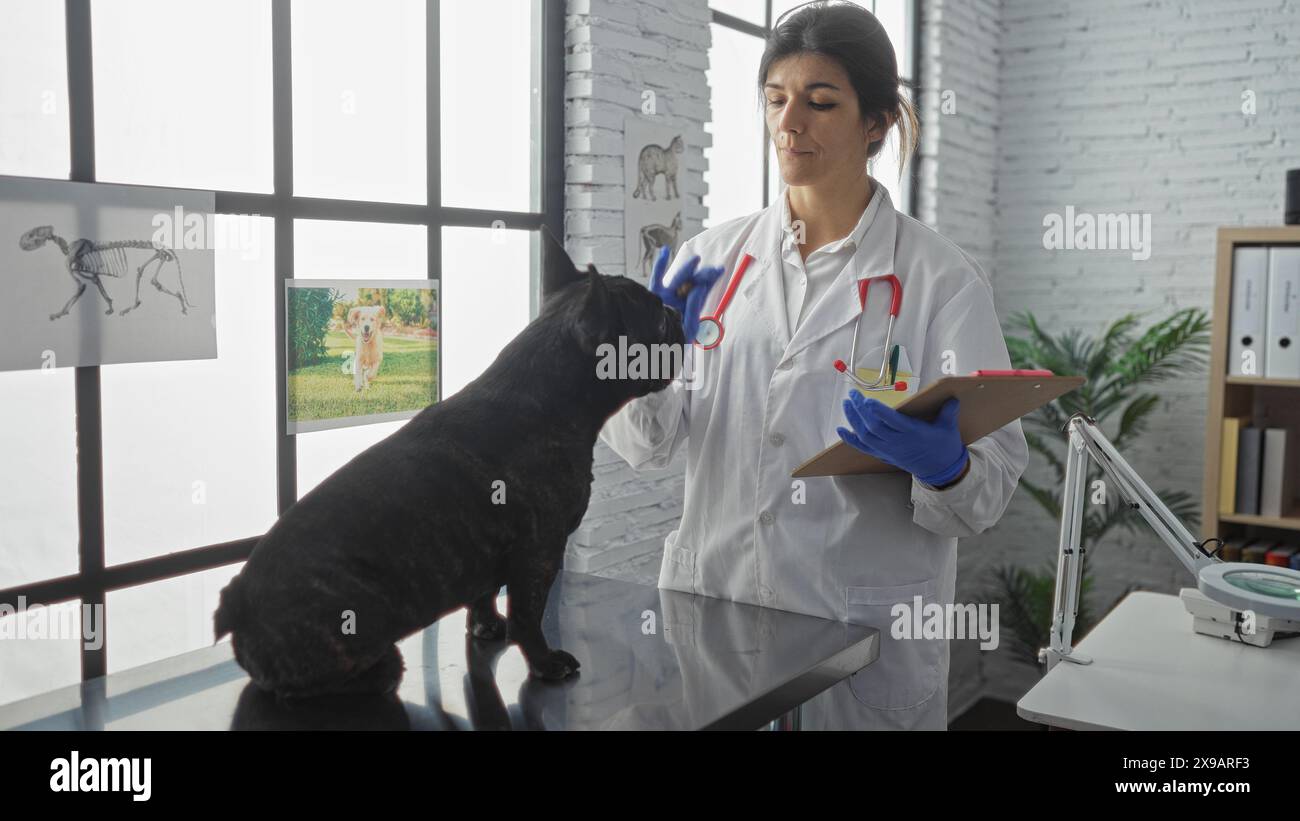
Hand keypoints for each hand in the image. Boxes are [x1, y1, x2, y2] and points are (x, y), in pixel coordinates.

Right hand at [649, 245, 724, 343]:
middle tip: (713, 269)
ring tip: (697, 259)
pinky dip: (660, 265)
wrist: (652, 346)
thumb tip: (698, 287)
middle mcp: (679, 300)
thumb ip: (695, 306)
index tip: (718, 270)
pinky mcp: (654, 295)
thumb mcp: (690, 327)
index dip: (710, 279)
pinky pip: (657, 278)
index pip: (702, 289)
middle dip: (704, 275)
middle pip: (693, 282)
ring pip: (678, 279)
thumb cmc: (673, 341)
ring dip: (687, 268)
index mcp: (690, 307)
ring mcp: (666, 297)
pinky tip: (665, 251)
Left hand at [836, 391, 969, 486]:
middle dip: (860, 411)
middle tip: (853, 395)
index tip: (867, 400)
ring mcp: (888, 450)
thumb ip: (948, 412)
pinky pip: (864, 448)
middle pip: (873, 427)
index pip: (891, 422)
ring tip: (846, 404)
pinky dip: (850, 439)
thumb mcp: (949, 429)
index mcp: (913, 434)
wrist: (940, 470)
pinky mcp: (884, 455)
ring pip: (865, 436)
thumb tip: (952, 397)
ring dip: (853, 420)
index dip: (878, 412)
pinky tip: (841, 430)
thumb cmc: (944, 446)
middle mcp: (897, 442)